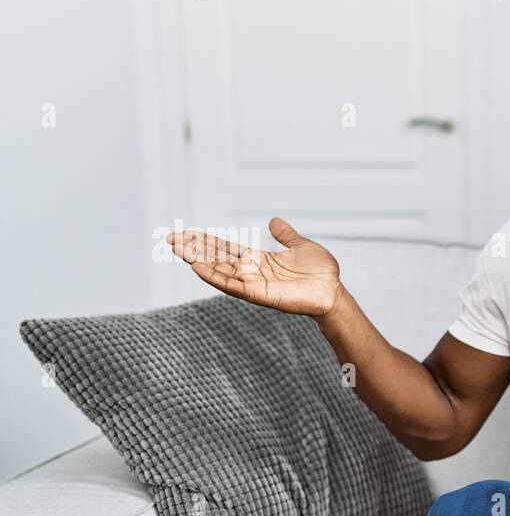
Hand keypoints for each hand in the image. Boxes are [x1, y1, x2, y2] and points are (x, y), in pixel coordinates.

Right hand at [166, 218, 342, 317]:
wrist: (333, 291)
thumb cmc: (320, 273)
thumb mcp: (301, 245)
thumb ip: (286, 235)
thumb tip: (274, 221)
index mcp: (258, 259)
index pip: (226, 248)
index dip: (206, 240)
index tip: (185, 232)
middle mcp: (251, 271)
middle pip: (217, 257)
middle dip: (194, 248)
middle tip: (170, 239)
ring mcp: (254, 283)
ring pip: (219, 270)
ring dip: (198, 260)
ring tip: (177, 249)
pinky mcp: (259, 294)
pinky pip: (233, 286)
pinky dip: (215, 277)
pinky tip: (198, 268)